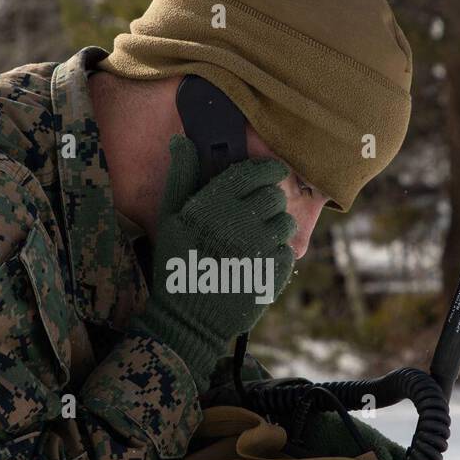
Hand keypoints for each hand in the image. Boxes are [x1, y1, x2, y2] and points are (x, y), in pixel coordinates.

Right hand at [132, 135, 296, 388]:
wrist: (186, 319)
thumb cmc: (177, 264)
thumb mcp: (171, 219)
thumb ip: (181, 177)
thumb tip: (182, 140)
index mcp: (213, 205)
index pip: (255, 173)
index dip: (267, 172)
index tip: (268, 178)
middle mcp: (237, 223)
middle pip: (274, 197)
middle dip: (268, 205)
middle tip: (253, 220)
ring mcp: (257, 249)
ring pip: (285, 224)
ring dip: (275, 231)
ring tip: (254, 244)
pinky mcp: (271, 274)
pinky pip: (288, 251)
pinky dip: (277, 257)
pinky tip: (256, 265)